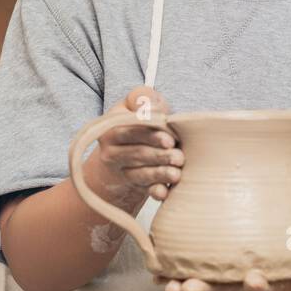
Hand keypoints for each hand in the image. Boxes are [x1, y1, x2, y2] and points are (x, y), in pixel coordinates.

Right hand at [84, 86, 183, 208]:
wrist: (128, 149)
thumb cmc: (141, 121)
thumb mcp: (139, 104)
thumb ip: (143, 99)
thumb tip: (147, 106)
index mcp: (111, 128)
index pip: (130, 131)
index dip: (150, 136)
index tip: (170, 140)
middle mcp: (111, 152)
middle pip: (136, 154)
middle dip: (159, 156)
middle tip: (179, 157)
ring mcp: (121, 171)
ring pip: (139, 174)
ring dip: (159, 174)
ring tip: (176, 173)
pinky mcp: (132, 185)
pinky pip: (142, 190)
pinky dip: (154, 192)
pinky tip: (165, 192)